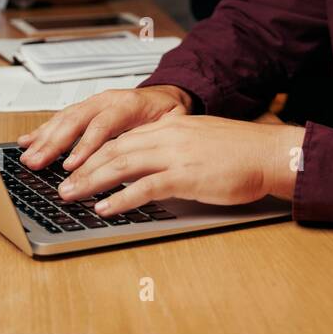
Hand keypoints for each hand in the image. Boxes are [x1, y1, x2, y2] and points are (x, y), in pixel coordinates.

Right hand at [16, 84, 192, 168]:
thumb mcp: (173, 126)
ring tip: (28, 157)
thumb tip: (145, 162)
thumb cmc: (169, 114)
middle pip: (77, 120)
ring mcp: (94, 103)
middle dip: (54, 143)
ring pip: (65, 118)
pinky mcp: (85, 109)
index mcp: (130, 103)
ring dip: (44, 138)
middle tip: (37, 163)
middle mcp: (108, 100)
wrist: (167, 95)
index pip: (104, 124)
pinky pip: (60, 118)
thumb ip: (157, 140)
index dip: (86, 145)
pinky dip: (42, 130)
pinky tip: (26, 141)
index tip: (72, 165)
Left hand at [56, 112, 305, 212]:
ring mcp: (176, 155)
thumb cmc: (243, 152)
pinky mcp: (186, 176)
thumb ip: (177, 147)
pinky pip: (144, 187)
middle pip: (115, 149)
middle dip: (83, 167)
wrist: (269, 152)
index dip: (95, 152)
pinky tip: (104, 207)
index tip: (76, 165)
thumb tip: (155, 163)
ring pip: (122, 165)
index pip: (124, 138)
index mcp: (172, 126)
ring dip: (91, 181)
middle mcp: (169, 136)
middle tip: (62, 183)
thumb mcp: (202, 140)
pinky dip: (120, 197)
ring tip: (71, 194)